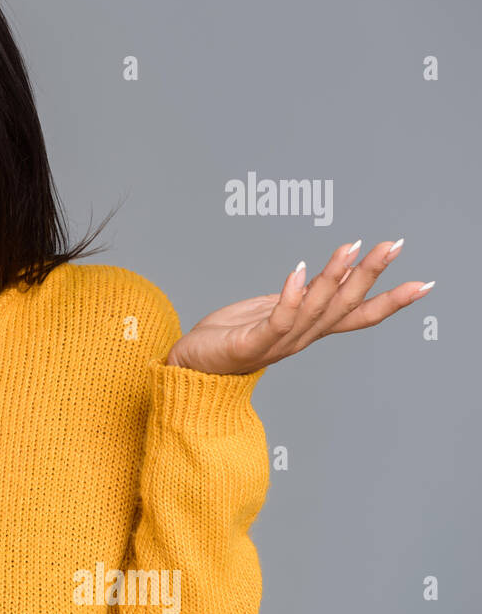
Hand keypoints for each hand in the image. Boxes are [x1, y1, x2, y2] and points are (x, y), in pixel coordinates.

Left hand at [164, 238, 434, 375]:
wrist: (190, 368)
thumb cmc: (229, 337)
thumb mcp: (273, 310)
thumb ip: (302, 297)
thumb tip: (331, 273)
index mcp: (307, 330)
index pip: (356, 315)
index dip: (390, 301)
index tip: (423, 284)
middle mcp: (299, 339)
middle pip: (342, 305)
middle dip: (370, 275)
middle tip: (393, 246)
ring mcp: (276, 343)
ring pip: (314, 309)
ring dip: (333, 277)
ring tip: (351, 247)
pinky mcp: (250, 344)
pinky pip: (276, 320)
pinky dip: (290, 296)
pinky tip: (298, 272)